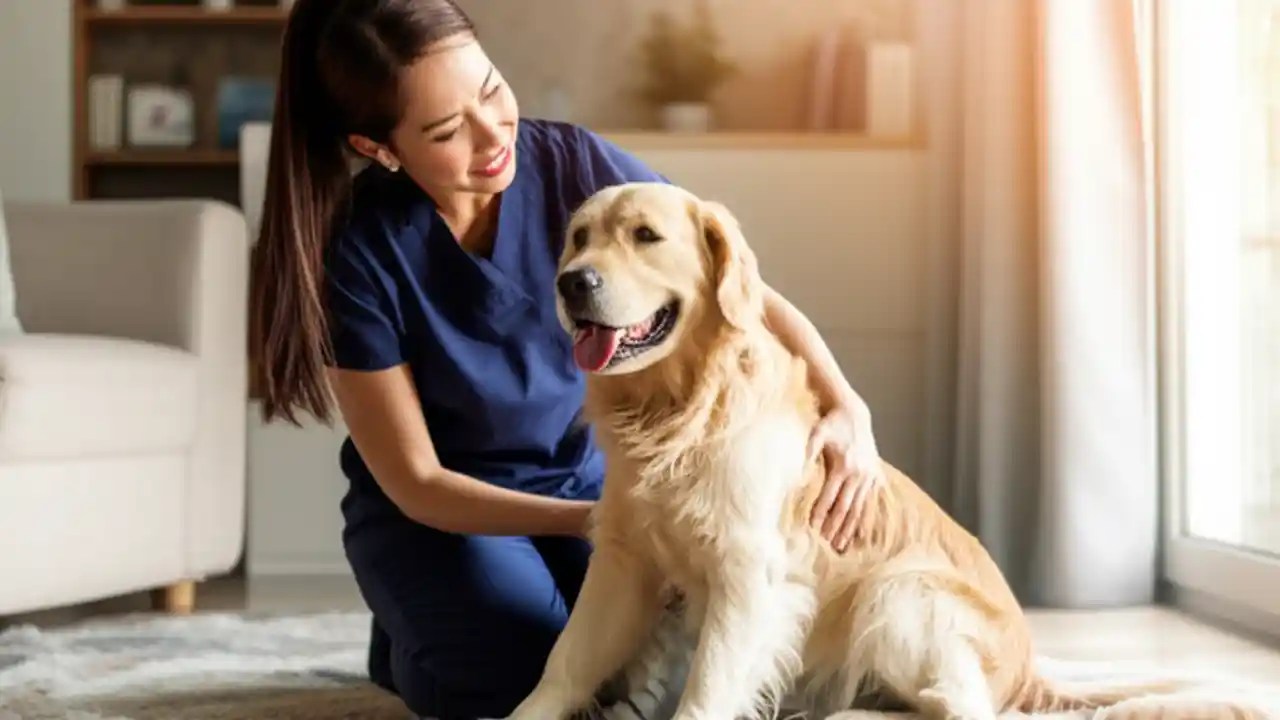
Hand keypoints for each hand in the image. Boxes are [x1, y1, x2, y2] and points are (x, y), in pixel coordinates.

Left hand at [806, 403, 883, 551]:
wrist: (854, 414)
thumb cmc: (831, 424)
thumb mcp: (817, 432)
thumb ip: (809, 449)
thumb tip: (798, 467)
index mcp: (842, 466)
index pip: (829, 496)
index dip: (820, 512)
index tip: (813, 528)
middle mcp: (858, 474)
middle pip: (845, 507)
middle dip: (835, 527)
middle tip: (826, 544)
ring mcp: (868, 477)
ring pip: (859, 508)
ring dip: (850, 528)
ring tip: (841, 546)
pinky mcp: (875, 477)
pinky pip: (870, 503)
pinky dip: (866, 519)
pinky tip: (862, 535)